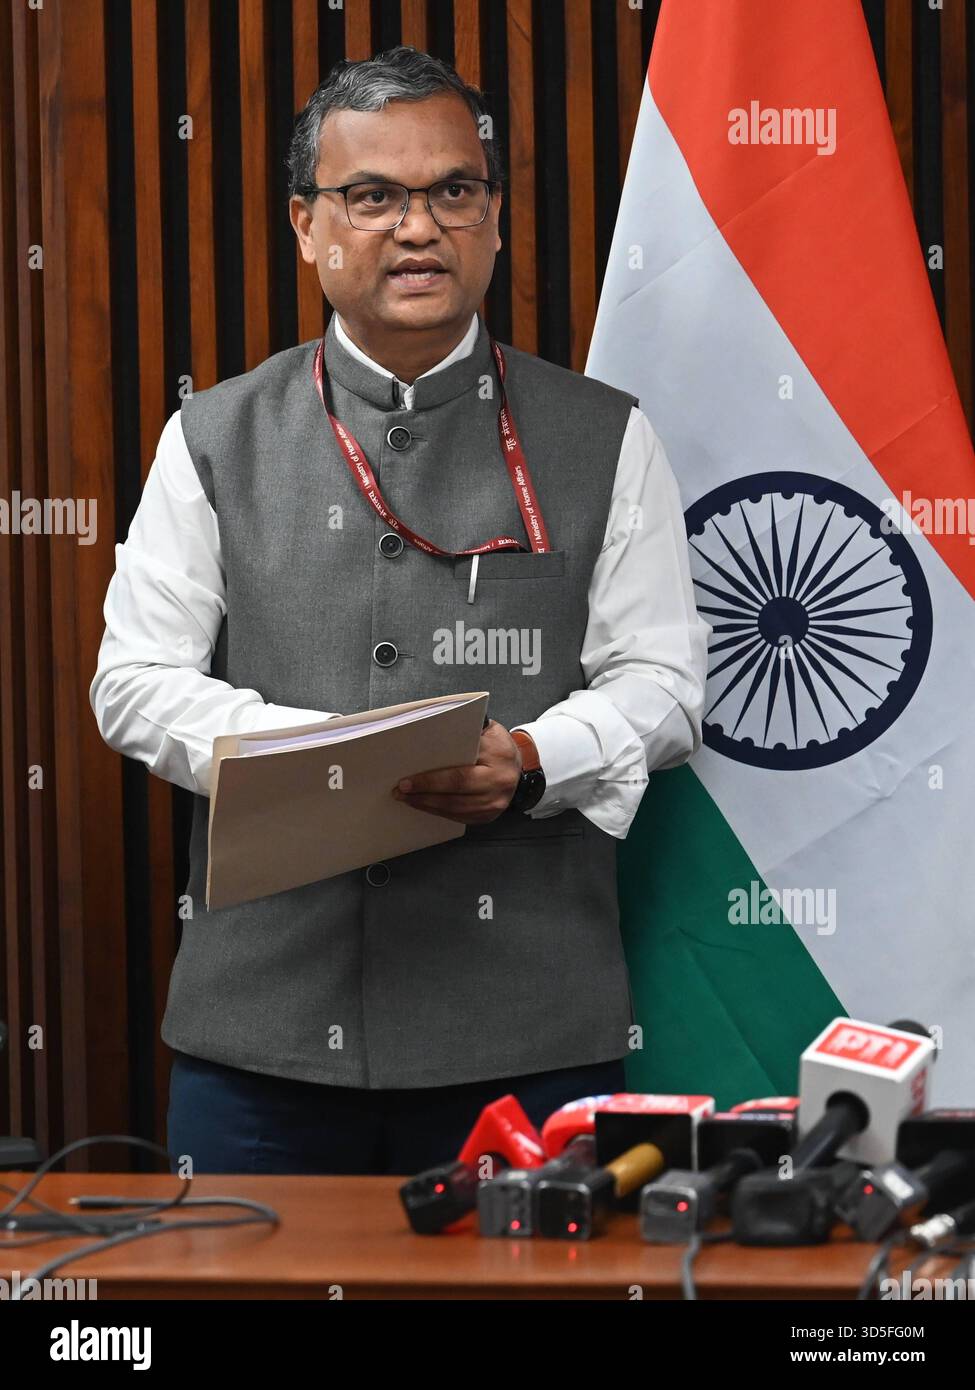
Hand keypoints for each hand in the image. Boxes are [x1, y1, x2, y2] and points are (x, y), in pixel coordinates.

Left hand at [391, 719, 522, 824]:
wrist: (519, 766)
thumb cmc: (498, 746)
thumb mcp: (488, 731)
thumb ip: (466, 732)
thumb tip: (430, 733)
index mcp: (498, 763)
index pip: (458, 777)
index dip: (430, 781)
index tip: (407, 781)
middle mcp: (498, 788)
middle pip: (453, 798)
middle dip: (423, 795)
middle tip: (400, 792)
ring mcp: (494, 807)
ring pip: (453, 811)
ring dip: (426, 806)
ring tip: (406, 798)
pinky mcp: (487, 817)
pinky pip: (458, 818)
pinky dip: (438, 812)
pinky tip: (423, 805)